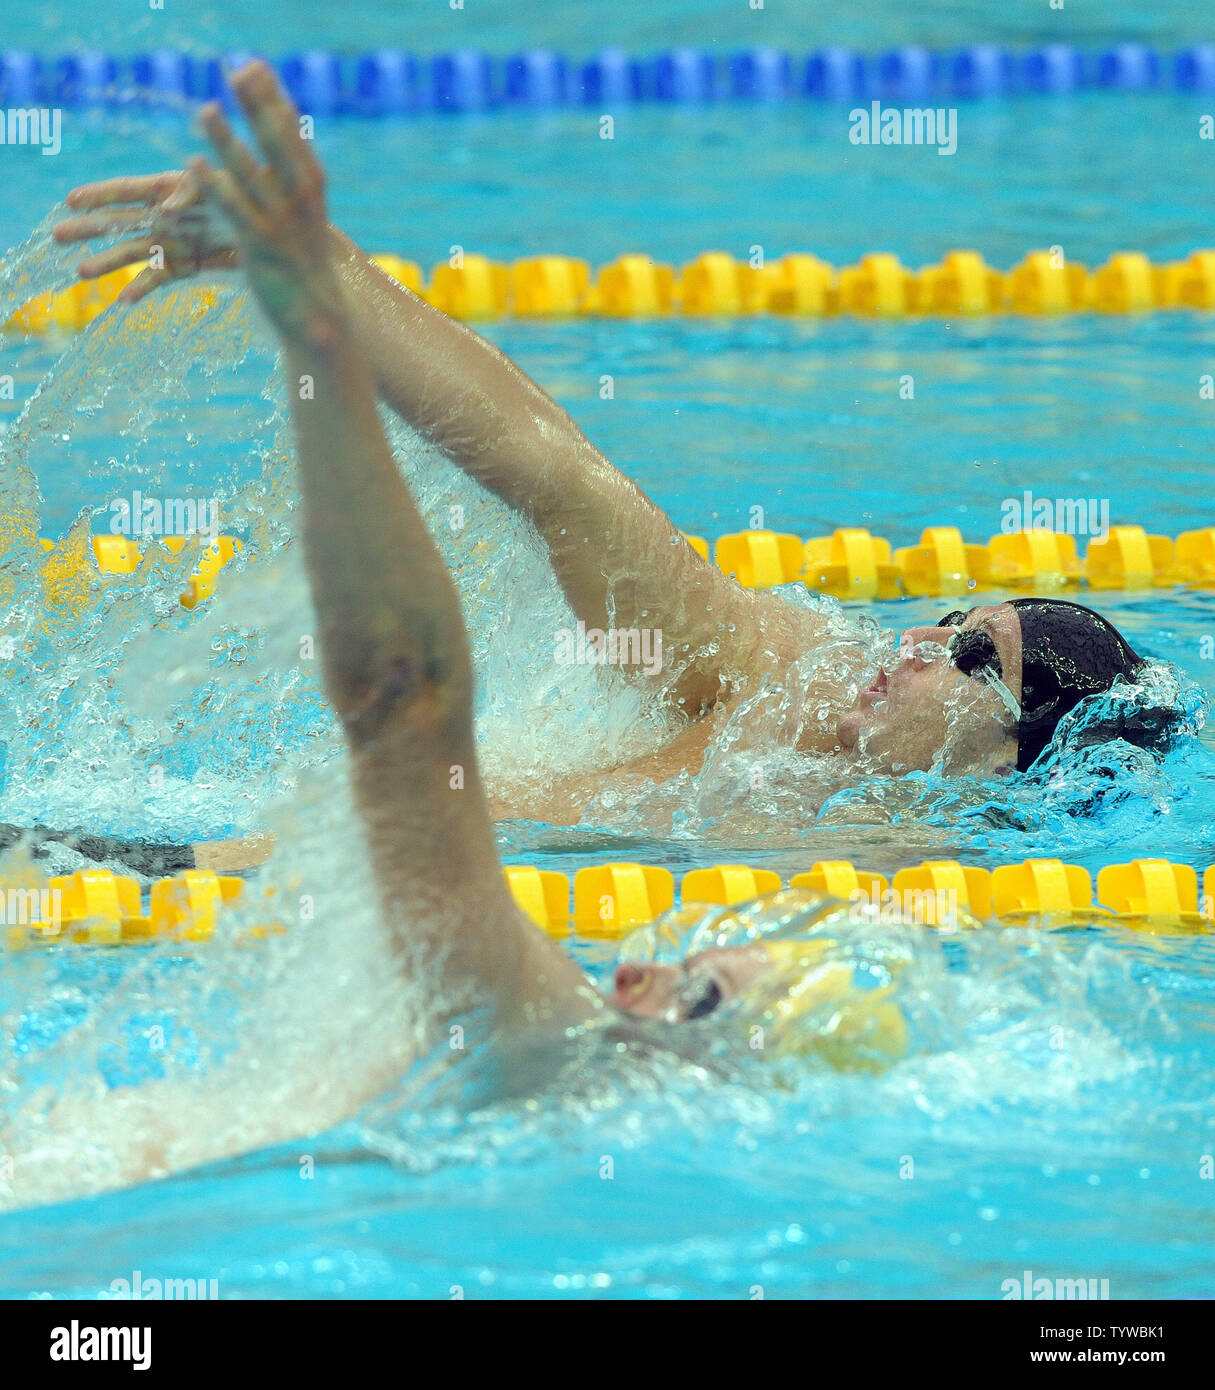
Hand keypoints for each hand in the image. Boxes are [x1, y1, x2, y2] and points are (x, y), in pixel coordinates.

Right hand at [54, 168, 239, 302]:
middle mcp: (165, 216)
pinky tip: (122, 302)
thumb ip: (193, 193)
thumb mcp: (224, 188)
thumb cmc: (252, 197)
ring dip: (107, 262)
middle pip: (119, 222)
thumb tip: (165, 210)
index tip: (71, 200)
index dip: (100, 195)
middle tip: (56, 236)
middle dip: (89, 229)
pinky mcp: (187, 266)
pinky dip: (142, 289)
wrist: (279, 229)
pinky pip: (159, 278)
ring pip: (133, 253)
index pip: (127, 191)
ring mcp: (174, 242)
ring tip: (81, 272)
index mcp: (168, 189)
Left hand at [191, 61, 344, 345]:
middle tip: (239, 70)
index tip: (255, 64)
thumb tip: (279, 138)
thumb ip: (289, 174)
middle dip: (257, 106)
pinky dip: (215, 187)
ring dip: (228, 141)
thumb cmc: (304, 257)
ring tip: (206, 110)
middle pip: (276, 143)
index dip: (273, 97)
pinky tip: (194, 165)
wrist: (317, 312)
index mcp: (310, 183)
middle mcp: (300, 198)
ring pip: (251, 174)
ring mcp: (281, 221)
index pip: (291, 131)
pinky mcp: (261, 246)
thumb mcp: (303, 210)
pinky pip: (234, 211)